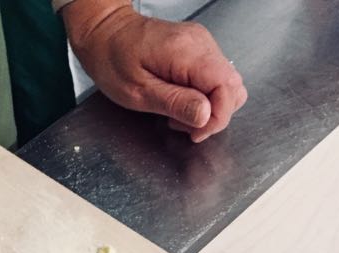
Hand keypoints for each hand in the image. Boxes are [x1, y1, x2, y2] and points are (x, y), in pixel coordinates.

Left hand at [65, 1, 246, 142]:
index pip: (227, 88)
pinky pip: (214, 80)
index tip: (196, 133)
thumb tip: (207, 116)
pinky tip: (180, 104)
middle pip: (233, 87)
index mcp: (187, 52)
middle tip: (184, 127)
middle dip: (215, 116)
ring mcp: (202, 45)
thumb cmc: (114, 60)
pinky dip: (202, 99)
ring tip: (178, 116)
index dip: (218, 117)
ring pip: (227, 86)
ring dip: (209, 109)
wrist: (105, 33)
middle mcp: (201, 44)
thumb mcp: (139, 92)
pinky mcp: (198, 51)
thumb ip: (176, 103)